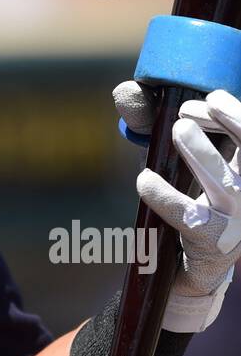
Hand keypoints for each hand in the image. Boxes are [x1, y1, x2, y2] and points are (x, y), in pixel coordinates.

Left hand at [112, 82, 238, 330]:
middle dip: (228, 125)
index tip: (207, 99)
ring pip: (225, 186)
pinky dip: (165, 196)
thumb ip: (160, 126)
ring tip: (180, 130)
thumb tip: (126, 92)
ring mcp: (234, 218)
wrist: (198, 263)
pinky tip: (144, 180)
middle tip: (190, 112)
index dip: (235, 114)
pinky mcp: (211, 241)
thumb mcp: (185, 161)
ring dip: (203, 155)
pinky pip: (188, 217)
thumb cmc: (196, 200)